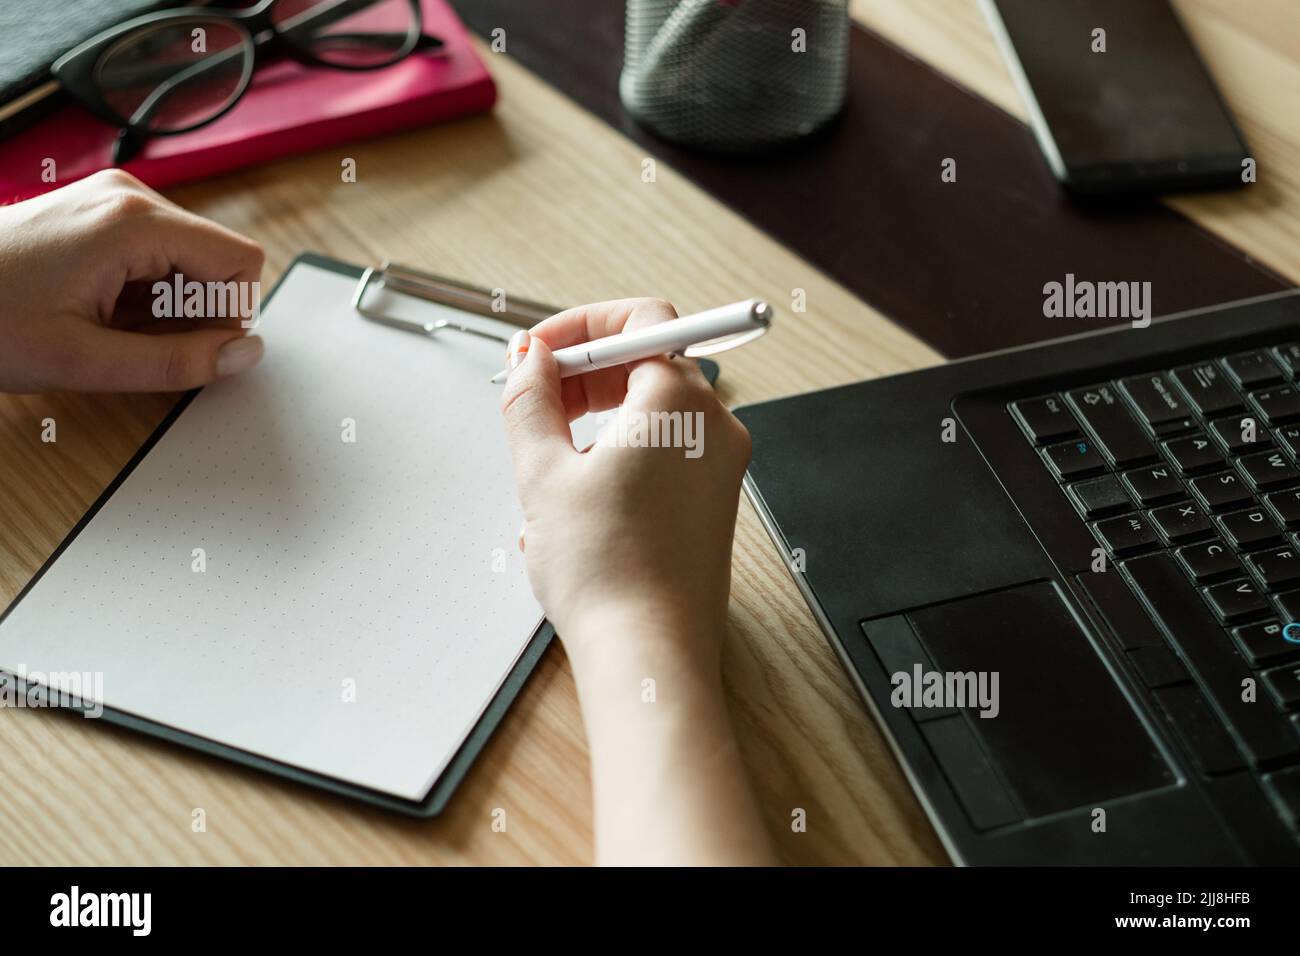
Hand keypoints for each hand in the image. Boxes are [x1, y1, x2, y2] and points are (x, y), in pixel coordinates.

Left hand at [0, 169, 264, 392]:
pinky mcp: (99, 213)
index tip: (185, 346)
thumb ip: (178, 362)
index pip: (241, 262)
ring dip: (164, 308)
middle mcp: (130, 198)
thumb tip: (245, 354)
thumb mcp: (86, 360)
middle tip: (132, 342)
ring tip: (107, 328)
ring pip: (188, 263)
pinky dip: (142, 294)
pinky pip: (157, 256)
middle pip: (216, 262)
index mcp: (134, 223)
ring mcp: (113, 201)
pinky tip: (100, 312)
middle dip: (192, 314)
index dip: (228, 316)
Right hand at [499, 298, 751, 672]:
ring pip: (653, 411)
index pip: (641, 320)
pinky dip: (621, 453)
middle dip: (585, 374)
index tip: (540, 352)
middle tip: (536, 401)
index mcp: (680, 402)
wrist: (648, 652)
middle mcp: (715, 427)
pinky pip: (666, 452)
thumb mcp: (543, 472)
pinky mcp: (713, 502)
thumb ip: (529, 400)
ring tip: (551, 463)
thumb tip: (526, 359)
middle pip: (648, 362)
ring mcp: (720, 466)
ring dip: (597, 417)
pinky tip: (578, 499)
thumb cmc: (607, 571)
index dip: (581, 327)